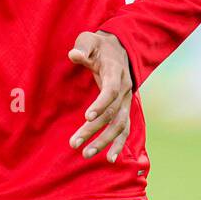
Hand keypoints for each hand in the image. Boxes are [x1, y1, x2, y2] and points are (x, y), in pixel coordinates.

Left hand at [67, 30, 133, 162]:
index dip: (101, 104)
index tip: (87, 116)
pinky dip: (119, 145)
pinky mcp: (125, 109)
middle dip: (93, 129)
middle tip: (74, 142)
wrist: (120, 49)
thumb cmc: (99, 46)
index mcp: (116, 73)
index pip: (112, 91)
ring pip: (119, 125)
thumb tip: (73, 54)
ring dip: (104, 141)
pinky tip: (110, 159)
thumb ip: (83, 47)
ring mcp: (127, 101)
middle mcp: (125, 90)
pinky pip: (125, 130)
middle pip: (112, 113)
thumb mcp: (90, 40)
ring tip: (86, 153)